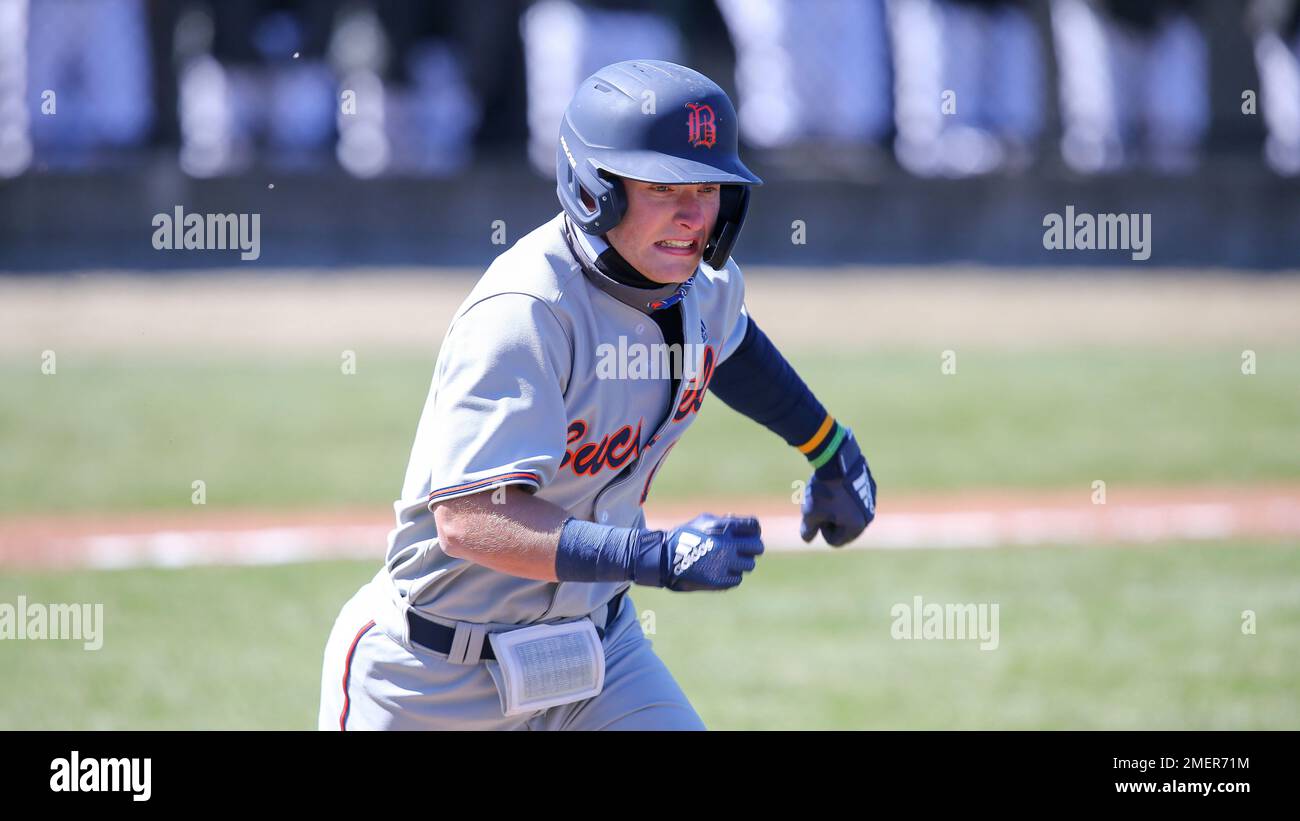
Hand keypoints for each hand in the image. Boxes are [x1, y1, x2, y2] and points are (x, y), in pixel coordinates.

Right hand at [633, 513, 763, 590]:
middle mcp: (727, 545)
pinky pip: (737, 578)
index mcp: (724, 527)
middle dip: (752, 547)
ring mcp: (724, 564)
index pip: (754, 526)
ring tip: (729, 561)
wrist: (664, 558)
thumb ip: (727, 522)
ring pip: (749, 565)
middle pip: (757, 547)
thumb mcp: (705, 521)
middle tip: (745, 550)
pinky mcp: (720, 581)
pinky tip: (720, 571)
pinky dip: (731, 575)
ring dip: (742, 562)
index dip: (754, 530)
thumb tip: (748, 528)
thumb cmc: (685, 536)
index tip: (751, 534)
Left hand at [801, 428, 876, 546]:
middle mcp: (868, 517)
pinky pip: (855, 498)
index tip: (818, 512)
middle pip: (844, 528)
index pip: (835, 540)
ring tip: (828, 493)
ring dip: (838, 508)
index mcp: (857, 526)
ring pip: (849, 513)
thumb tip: (808, 539)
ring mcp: (871, 500)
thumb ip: (808, 530)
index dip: (821, 528)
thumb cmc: (823, 490)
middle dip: (831, 520)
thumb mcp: (810, 512)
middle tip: (821, 504)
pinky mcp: (870, 486)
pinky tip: (836, 484)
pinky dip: (845, 495)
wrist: (836, 460)